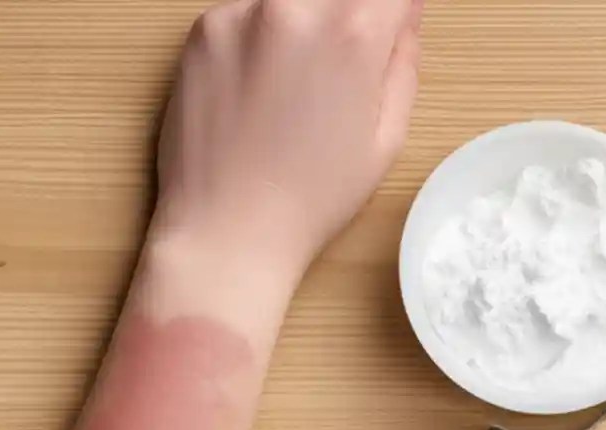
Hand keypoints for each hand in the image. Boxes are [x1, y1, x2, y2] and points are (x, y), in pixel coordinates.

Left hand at [152, 0, 422, 268]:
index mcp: (354, 33)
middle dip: (349, 19)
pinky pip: (248, 12)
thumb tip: (402, 12)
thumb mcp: (387, 136)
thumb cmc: (312, 197)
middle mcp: (295, 5)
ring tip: (295, 85)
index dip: (394, 11)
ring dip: (304, 22)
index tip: (387, 32)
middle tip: (338, 69)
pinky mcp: (202, 28)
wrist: (227, 231)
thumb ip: (402, 59)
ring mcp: (241, 12)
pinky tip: (258, 92)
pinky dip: (260, 38)